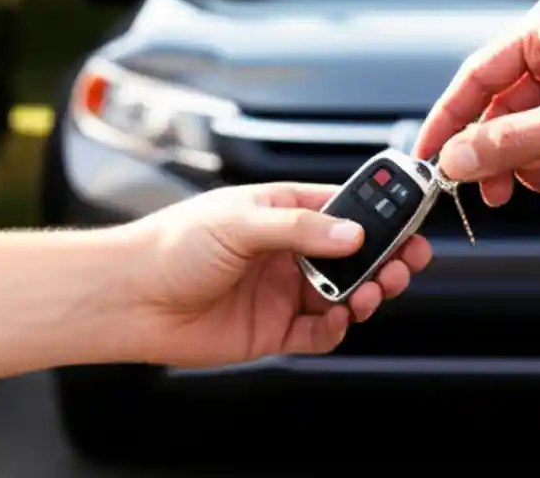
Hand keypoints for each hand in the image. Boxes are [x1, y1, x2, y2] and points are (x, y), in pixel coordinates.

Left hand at [120, 183, 431, 366]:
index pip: (344, 207)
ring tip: (372, 292)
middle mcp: (288, 251)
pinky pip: (319, 333)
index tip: (409, 217)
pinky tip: (337, 320)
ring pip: (344, 294)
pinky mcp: (275, 330)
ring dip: (366, 293)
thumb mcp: (241, 221)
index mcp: (282, 212)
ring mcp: (284, 291)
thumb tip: (353, 233)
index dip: (379, 212)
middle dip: (385, 257)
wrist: (130, 299)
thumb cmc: (172, 246)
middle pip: (354, 254)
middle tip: (405, 262)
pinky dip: (336, 329)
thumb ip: (301, 229)